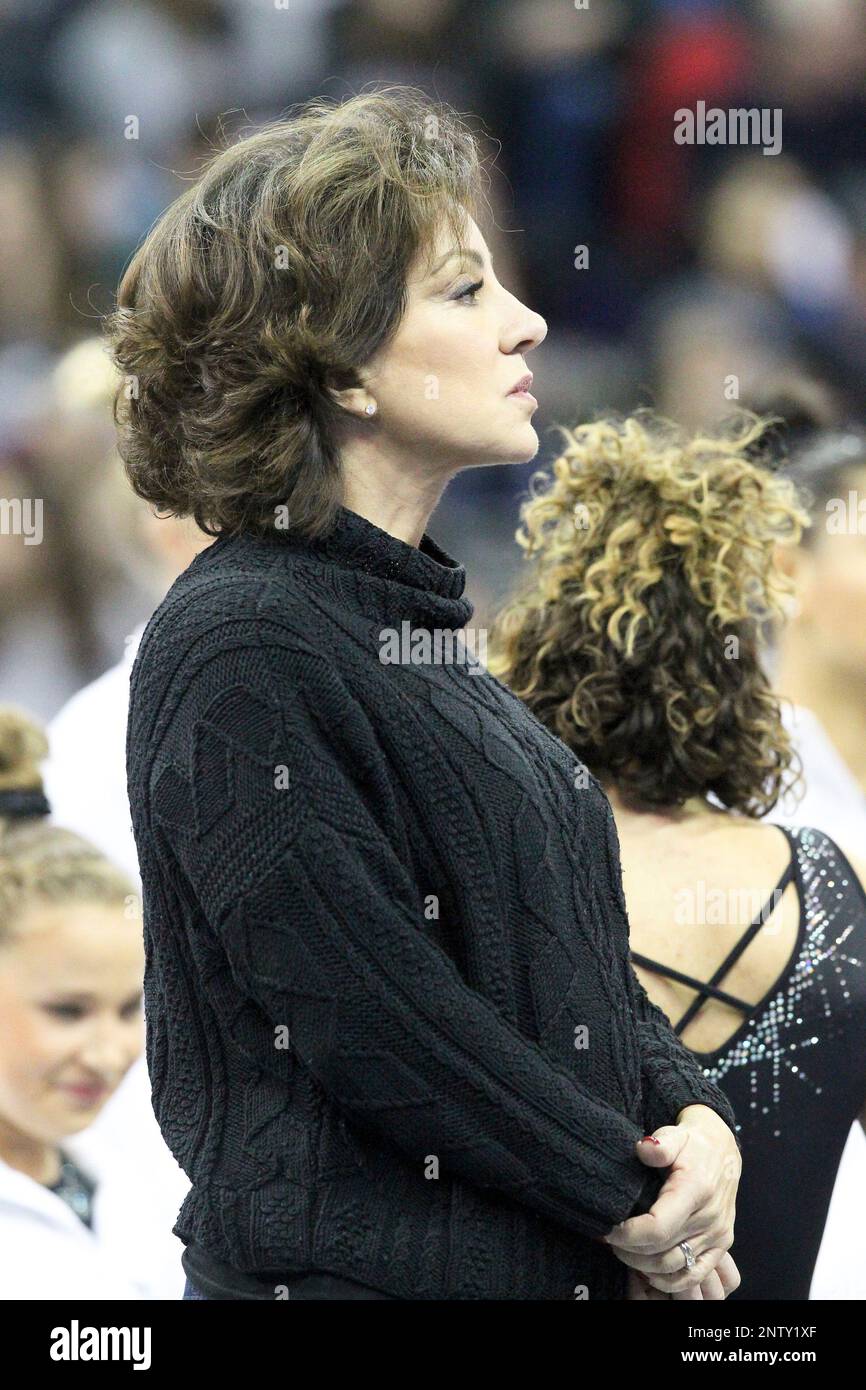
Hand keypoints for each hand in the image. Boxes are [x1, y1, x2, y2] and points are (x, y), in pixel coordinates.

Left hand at [603, 1105, 741, 1295]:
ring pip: (673, 1267)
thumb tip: (643, 1149)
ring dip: (642, 1266)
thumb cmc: (692, 1143)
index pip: (658, 1228)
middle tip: (608, 1238)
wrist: (722, 1151)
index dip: (627, 1235)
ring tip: (623, 1250)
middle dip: (628, 1250)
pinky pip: (693, 1276)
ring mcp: (717, 1235)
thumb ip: (660, 1144)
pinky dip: (669, 1281)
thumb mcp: (674, 1134)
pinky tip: (648, 1271)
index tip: (607, 1228)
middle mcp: (710, 1218)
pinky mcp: (721, 1245)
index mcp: (696, 1190)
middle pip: (661, 1252)